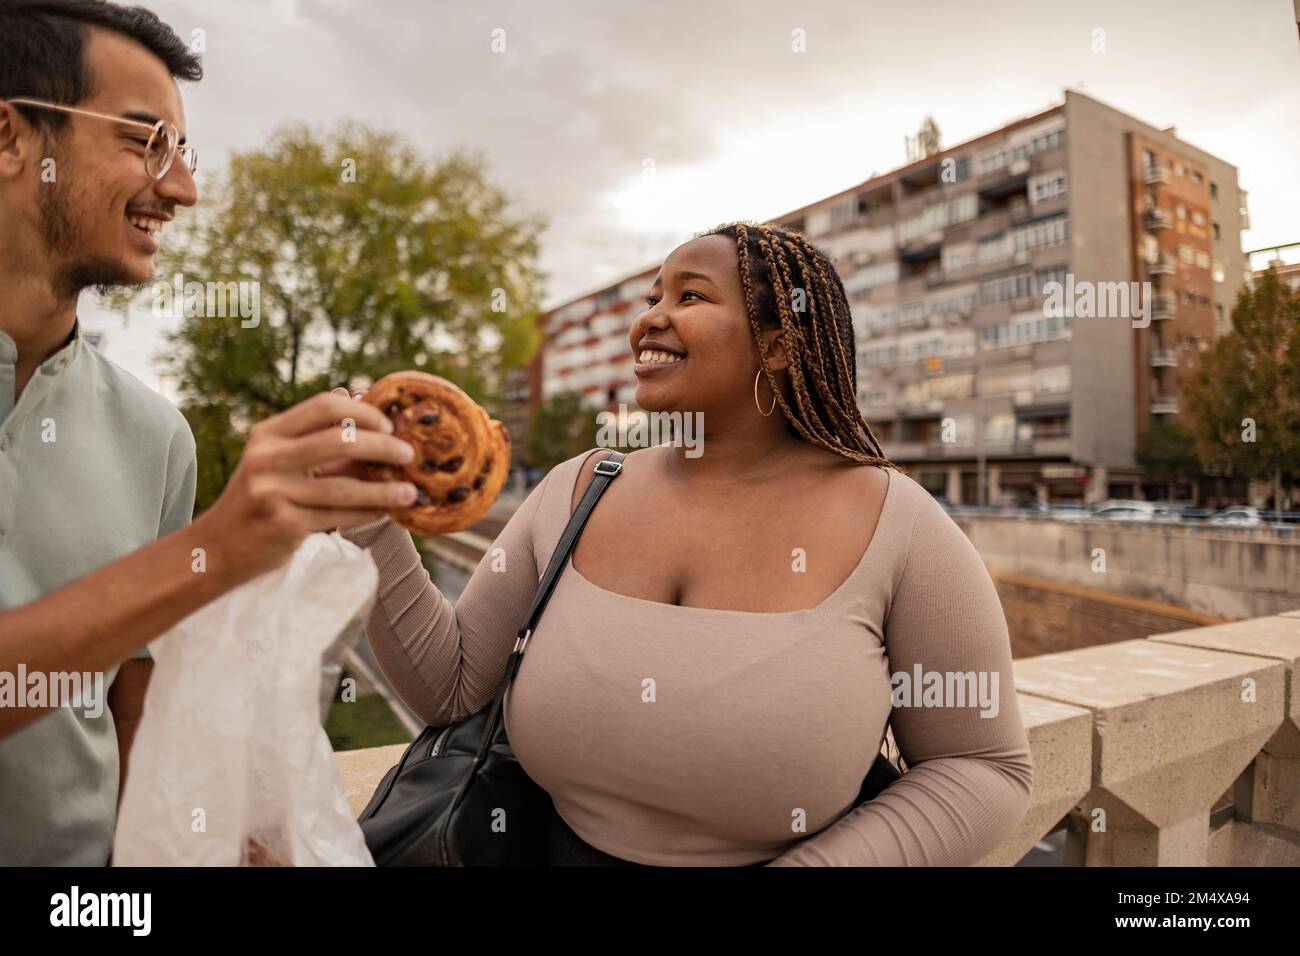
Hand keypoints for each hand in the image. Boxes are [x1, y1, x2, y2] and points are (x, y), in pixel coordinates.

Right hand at [193, 391, 416, 586]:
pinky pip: (339, 517)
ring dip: (383, 489)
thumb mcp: (279, 461)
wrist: (218, 547)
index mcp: (268, 434)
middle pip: (338, 440)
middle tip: (408, 455)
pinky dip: (368, 514)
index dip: (363, 412)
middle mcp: (267, 458)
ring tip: (410, 492)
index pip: (323, 406)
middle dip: (382, 446)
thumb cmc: (261, 497)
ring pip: (344, 488)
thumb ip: (318, 439)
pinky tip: (386, 512)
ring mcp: (273, 492)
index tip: (388, 426)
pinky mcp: (284, 525)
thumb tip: (365, 410)